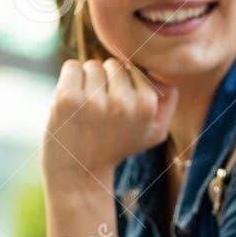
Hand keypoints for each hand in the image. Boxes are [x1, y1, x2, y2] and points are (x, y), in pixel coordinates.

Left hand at [41, 58, 177, 184]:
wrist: (80, 172)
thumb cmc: (118, 146)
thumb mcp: (155, 132)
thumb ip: (168, 100)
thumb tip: (160, 71)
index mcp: (147, 106)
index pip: (135, 69)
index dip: (126, 83)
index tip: (120, 107)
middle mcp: (122, 102)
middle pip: (113, 64)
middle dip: (106, 80)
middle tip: (101, 110)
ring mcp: (93, 100)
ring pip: (92, 65)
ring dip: (88, 81)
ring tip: (87, 108)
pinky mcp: (67, 98)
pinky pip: (71, 66)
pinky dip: (70, 78)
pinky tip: (72, 101)